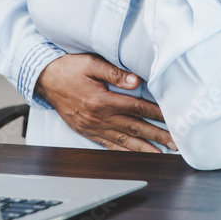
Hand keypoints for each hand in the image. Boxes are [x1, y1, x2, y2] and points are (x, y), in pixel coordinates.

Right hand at [34, 53, 175, 152]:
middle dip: (157, 136)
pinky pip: (108, 145)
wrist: (44, 80)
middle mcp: (99, 117)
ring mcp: (92, 127)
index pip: (137, 108)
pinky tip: (135, 155)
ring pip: (123, 141)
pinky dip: (124, 152)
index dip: (157, 114)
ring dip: (144, 148)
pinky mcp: (86, 132)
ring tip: (162, 154)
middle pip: (135, 128)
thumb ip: (114, 73)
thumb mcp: (91, 63)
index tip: (172, 119)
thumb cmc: (68, 69)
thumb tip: (136, 81)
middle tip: (176, 143)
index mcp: (102, 100)